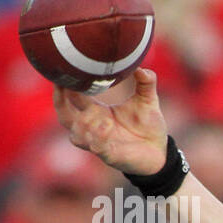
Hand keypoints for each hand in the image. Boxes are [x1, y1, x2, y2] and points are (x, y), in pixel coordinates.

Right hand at [53, 67, 167, 174]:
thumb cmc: (148, 125)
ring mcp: (99, 142)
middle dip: (60, 103)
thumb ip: (145, 83)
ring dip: (83, 123)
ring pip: (77, 135)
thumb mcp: (147, 101)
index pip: (71, 98)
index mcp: (96, 111)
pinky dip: (98, 137)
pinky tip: (106, 124)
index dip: (63, 86)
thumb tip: (141, 67)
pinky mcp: (110, 156)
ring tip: (100, 115)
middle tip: (64, 87)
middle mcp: (93, 127)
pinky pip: (97, 148)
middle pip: (64, 116)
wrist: (161, 151)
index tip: (62, 70)